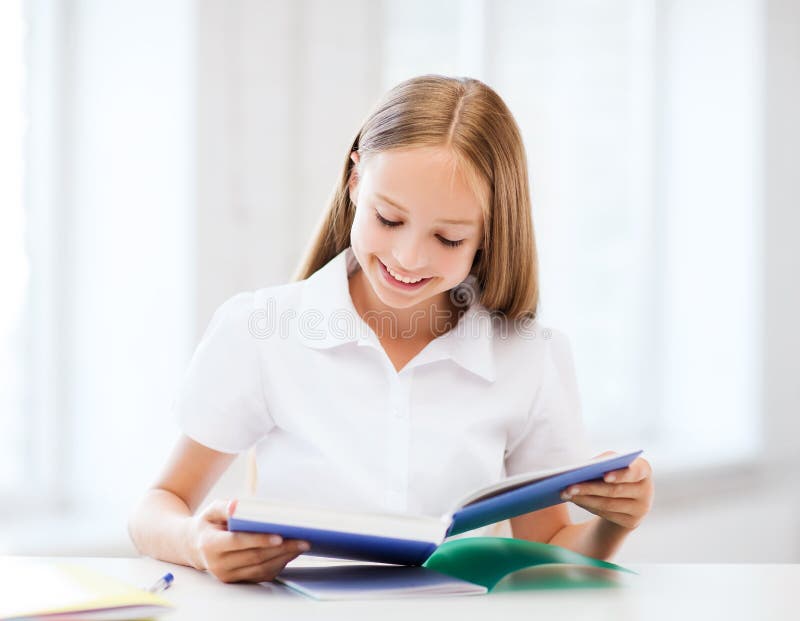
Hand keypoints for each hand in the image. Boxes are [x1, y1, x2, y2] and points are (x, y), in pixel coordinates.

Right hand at [188, 499, 310, 582]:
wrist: (196, 547)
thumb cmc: (209, 524)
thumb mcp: (212, 510)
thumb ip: (225, 507)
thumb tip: (237, 506)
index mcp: (211, 544)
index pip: (238, 542)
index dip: (259, 540)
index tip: (280, 536)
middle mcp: (218, 564)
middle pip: (255, 557)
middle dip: (281, 548)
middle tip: (302, 539)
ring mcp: (228, 576)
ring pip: (261, 568)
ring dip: (284, 557)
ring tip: (301, 545)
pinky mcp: (238, 581)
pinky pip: (262, 575)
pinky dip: (279, 564)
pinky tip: (291, 553)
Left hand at [560, 452, 653, 530]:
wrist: (627, 496)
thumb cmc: (615, 472)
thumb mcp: (612, 464)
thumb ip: (603, 462)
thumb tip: (581, 470)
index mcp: (643, 470)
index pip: (636, 471)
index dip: (621, 474)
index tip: (604, 475)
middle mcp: (646, 490)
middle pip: (615, 490)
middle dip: (590, 488)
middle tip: (569, 485)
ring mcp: (641, 508)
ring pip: (608, 504)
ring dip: (585, 498)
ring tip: (566, 493)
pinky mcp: (632, 522)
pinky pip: (606, 513)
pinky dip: (588, 505)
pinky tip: (575, 500)